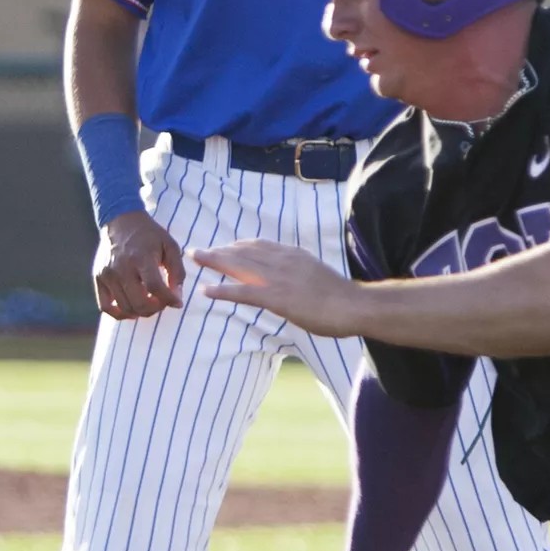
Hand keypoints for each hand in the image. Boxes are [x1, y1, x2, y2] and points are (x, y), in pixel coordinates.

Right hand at [93, 210, 184, 319]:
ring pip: (125, 308)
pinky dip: (120, 314)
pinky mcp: (98, 278)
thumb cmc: (150, 235)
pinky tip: (132, 309)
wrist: (121, 220)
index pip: (155, 288)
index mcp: (141, 257)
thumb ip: (177, 273)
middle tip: (162, 302)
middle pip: (139, 303)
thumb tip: (177, 299)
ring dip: (142, 312)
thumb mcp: (171, 247)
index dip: (169, 299)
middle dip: (156, 308)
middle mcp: (121, 267)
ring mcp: (107, 274)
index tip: (177, 301)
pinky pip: (105, 307)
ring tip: (150, 303)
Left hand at [192, 239, 365, 335]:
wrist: (354, 305)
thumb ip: (302, 273)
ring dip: (213, 261)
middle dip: (219, 250)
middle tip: (198, 251)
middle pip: (243, 250)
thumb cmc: (343, 296)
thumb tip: (295, 280)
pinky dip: (222, 290)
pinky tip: (207, 291)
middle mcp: (282, 260)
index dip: (238, 245)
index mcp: (294, 254)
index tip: (224, 247)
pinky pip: (242, 292)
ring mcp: (277, 278)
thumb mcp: (319, 275)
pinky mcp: (275, 297)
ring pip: (238, 265)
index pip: (260, 245)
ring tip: (195, 260)